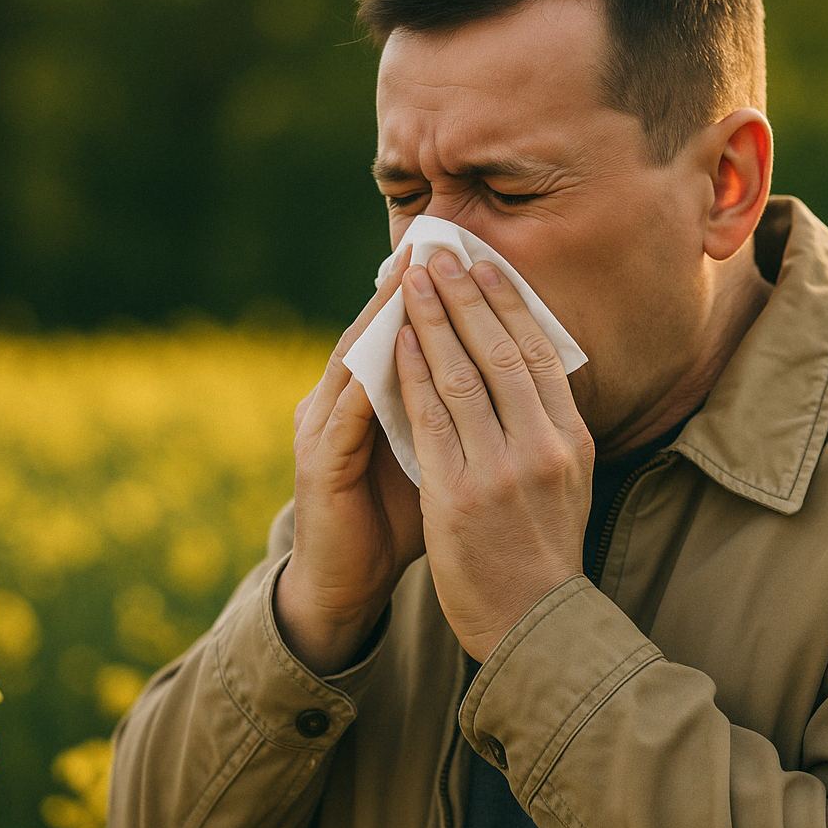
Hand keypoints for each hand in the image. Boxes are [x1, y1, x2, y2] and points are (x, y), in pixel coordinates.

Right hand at [275, 244, 424, 675]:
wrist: (350, 580)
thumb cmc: (399, 515)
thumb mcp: (436, 454)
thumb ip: (455, 412)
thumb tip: (510, 374)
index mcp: (369, 398)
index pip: (402, 335)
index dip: (433, 299)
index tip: (465, 259)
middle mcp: (339, 403)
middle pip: (376, 334)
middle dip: (408, 290)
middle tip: (437, 247)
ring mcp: (322, 431)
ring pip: (354, 362)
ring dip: (383, 321)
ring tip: (412, 281)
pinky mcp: (317, 466)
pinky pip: (346, 416)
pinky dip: (369, 382)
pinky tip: (391, 354)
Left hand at [395, 250, 594, 661]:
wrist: (533, 623)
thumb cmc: (543, 547)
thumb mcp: (569, 481)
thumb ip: (552, 427)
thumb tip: (532, 368)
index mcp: (573, 439)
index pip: (539, 353)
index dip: (509, 303)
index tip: (484, 266)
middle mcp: (543, 447)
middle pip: (501, 351)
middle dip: (466, 296)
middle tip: (441, 254)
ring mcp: (501, 469)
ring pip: (462, 375)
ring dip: (432, 321)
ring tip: (412, 281)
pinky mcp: (460, 495)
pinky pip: (430, 419)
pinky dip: (411, 373)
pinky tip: (394, 342)